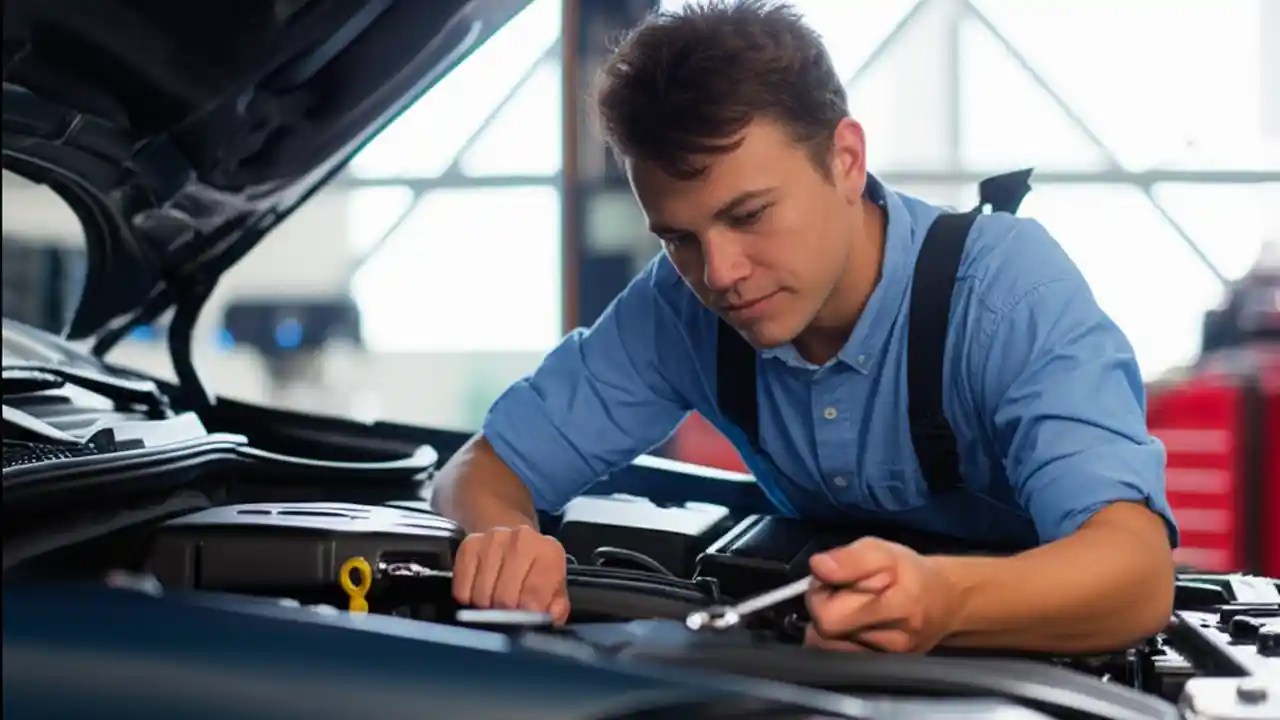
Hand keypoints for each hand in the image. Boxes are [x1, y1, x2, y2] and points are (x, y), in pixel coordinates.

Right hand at [451, 525, 569, 624]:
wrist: (514, 541)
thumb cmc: (536, 572)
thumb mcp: (555, 589)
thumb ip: (556, 607)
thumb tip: (549, 616)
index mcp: (548, 551)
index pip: (534, 593)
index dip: (528, 614)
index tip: (524, 620)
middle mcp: (522, 539)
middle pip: (505, 597)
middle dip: (506, 613)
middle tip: (508, 612)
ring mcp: (493, 540)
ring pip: (481, 595)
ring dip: (486, 606)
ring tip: (495, 601)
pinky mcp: (469, 545)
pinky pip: (462, 588)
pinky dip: (469, 598)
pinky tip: (480, 591)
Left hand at [803, 537, 959, 652]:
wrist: (943, 603)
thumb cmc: (909, 573)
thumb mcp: (882, 551)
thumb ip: (850, 558)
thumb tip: (818, 567)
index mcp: (898, 606)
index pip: (830, 613)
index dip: (821, 591)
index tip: (833, 577)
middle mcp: (894, 641)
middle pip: (825, 630)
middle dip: (822, 605)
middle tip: (840, 591)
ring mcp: (886, 660)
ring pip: (827, 645)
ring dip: (828, 623)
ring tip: (847, 607)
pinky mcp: (879, 670)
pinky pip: (836, 656)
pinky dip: (835, 638)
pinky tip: (850, 624)